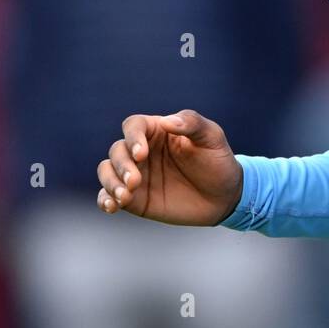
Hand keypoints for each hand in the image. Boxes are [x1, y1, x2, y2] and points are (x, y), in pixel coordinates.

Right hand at [96, 110, 243, 226]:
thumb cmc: (218, 161)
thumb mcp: (212, 137)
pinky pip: (109, 196)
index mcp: (158, 131)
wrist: (224, 197)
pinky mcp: (134, 199)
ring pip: (106, 171)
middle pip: (117, 150)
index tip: (141, 154)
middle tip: (135, 181)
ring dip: (110, 182)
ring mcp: (136, 175)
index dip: (132, 137)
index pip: (133, 125)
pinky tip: (112, 206)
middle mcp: (141, 151)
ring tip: (124, 196)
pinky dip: (104, 199)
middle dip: (121, 165)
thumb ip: (192, 123)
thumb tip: (166, 121)